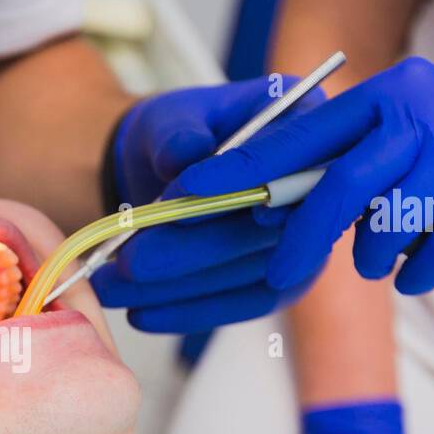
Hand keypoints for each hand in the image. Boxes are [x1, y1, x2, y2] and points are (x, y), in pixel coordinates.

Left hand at [92, 75, 325, 331]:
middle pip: (265, 230)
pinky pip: (243, 304)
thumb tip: (185, 156)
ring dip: (179, 290)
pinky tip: (141, 316)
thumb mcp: (170, 118)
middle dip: (191, 250)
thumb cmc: (176, 132)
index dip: (235, 191)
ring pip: (250, 275)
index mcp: (307, 123)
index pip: (283, 162)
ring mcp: (307, 238)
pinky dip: (190, 313)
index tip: (180, 211)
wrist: (166, 168)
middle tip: (130, 262)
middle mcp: (320, 185)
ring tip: (113, 290)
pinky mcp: (284, 279)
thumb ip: (178, 133)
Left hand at [168, 57, 433, 310]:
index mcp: (390, 93)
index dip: (246, 166)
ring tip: (383, 258)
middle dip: (304, 238)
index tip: (194, 191)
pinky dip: (419, 275)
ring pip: (390, 224)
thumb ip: (331, 168)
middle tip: (280, 276)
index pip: (303, 133)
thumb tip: (252, 203)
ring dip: (376, 256)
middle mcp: (430, 110)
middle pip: (342, 184)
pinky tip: (423, 269)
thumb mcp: (389, 155)